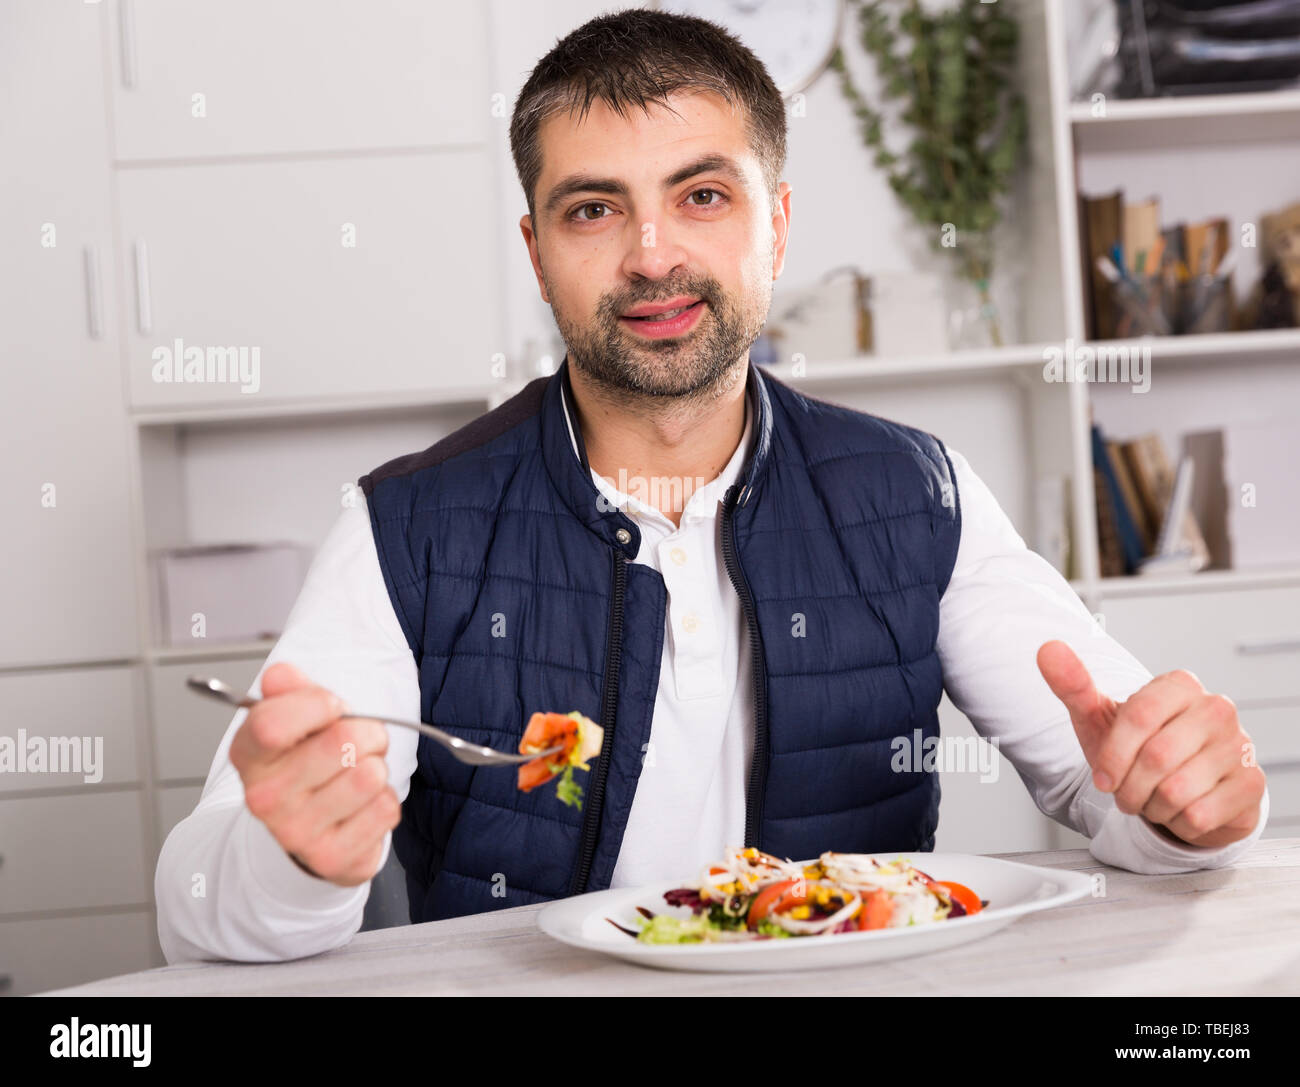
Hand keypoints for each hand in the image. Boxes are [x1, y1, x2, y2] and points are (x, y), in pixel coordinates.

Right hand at [229, 661, 400, 885]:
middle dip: (366, 733)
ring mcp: (296, 832)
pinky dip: (385, 801)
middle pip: (341, 740)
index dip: (317, 704)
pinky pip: (386, 809)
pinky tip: (362, 807)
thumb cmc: (305, 765)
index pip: (273, 722)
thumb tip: (280, 676)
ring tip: (358, 775)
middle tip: (357, 744)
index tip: (331, 707)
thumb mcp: (293, 720)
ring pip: (370, 775)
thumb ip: (290, 690)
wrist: (306, 832)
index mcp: (249, 754)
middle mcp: (265, 797)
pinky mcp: (331, 858)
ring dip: (377, 768)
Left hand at [1036, 640, 1264, 848]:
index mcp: (1179, 685)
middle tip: (1126, 794)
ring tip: (1152, 799)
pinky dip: (1177, 823)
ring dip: (1151, 806)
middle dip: (1129, 787)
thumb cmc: (1137, 747)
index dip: (1113, 756)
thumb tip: (1047, 649)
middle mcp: (1216, 709)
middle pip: (1156, 758)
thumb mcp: (1100, 717)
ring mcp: (1240, 746)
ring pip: (1177, 791)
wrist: (1183, 786)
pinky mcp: (1252, 785)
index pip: (1138, 717)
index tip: (1102, 777)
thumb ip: (1073, 685)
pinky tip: (1180, 811)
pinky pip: (1200, 816)